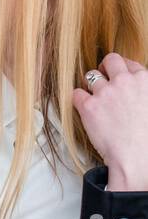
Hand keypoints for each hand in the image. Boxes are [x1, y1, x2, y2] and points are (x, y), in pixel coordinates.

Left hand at [72, 52, 147, 190]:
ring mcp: (105, 92)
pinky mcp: (88, 106)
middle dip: (105, 68)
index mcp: (145, 80)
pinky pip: (76, 93)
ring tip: (95, 98)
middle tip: (102, 80)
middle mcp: (125, 82)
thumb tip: (137, 91)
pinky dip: (79, 100)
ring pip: (91, 76)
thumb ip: (144, 91)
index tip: (118, 77)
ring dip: (92, 85)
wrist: (139, 158)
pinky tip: (85, 109)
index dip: (122, 70)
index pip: (129, 63)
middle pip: (109, 60)